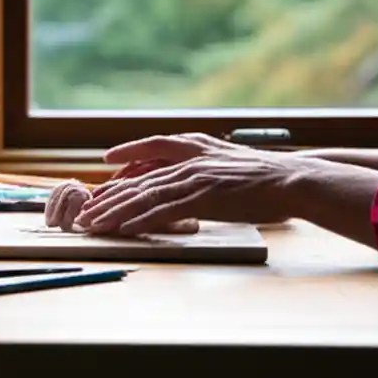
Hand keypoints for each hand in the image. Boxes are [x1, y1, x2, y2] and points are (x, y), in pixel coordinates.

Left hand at [73, 134, 377, 235]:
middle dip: (108, 198)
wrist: (293, 180)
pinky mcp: (201, 198)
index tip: (106, 161)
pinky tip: (124, 229)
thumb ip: (206, 168)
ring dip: (114, 212)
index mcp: (196, 148)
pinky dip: (141, 220)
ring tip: (93, 225)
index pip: (152, 147)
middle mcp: (189, 161)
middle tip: (85, 212)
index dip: (128, 153)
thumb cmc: (267, 178)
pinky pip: (163, 211)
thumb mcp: (230, 163)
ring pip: (144, 196)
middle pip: (139, 180)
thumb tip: (192, 180)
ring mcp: (193, 178)